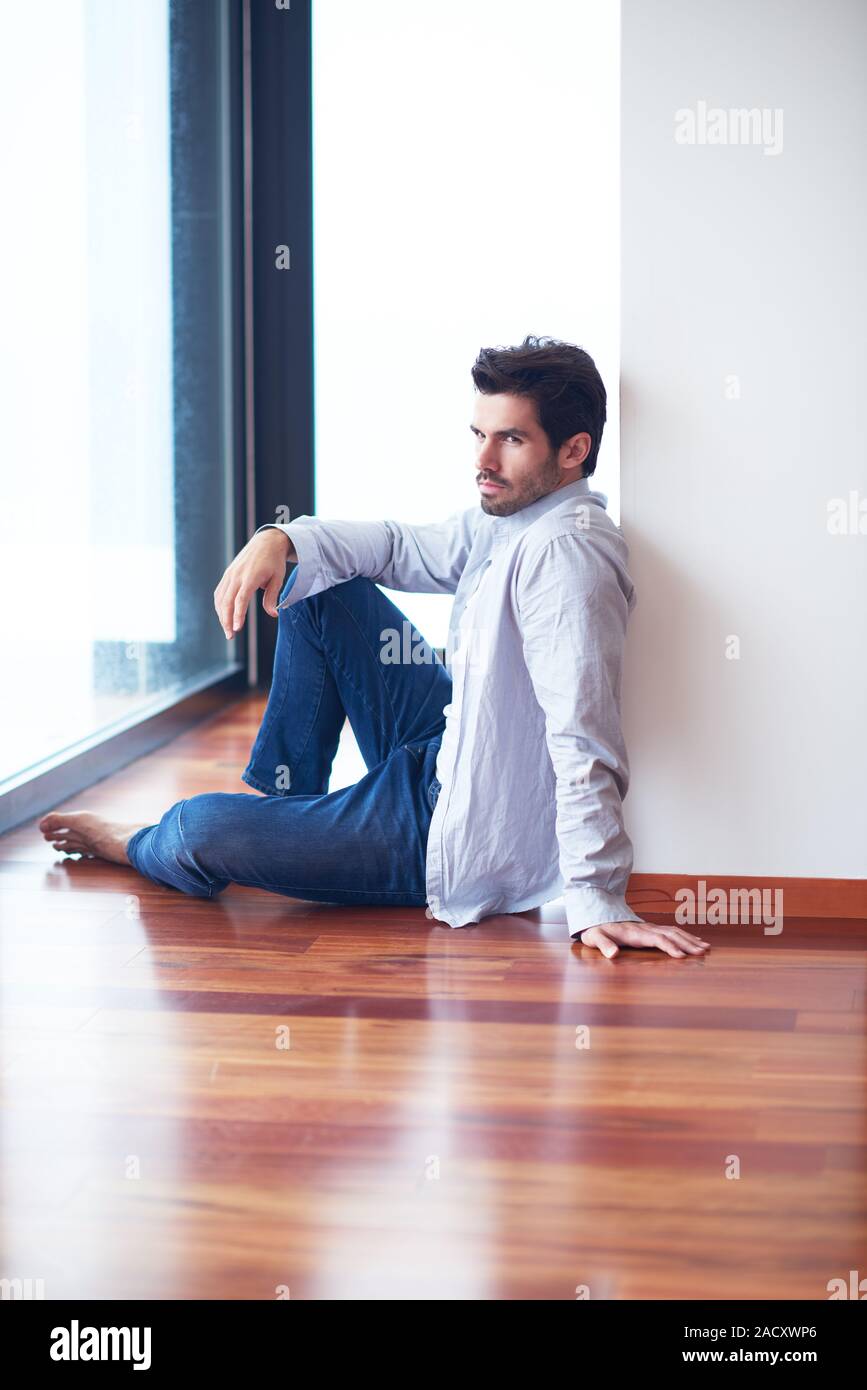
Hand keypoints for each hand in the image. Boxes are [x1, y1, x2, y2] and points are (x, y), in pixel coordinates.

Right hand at [213, 529, 295, 638]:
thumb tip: (273, 614)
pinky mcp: (227, 574)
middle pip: (227, 601)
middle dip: (227, 620)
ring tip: (228, 630)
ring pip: (220, 598)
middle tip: (230, 636)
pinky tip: (223, 616)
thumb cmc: (274, 561)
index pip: (240, 599)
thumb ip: (272, 597)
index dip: (237, 614)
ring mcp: (230, 574)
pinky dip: (220, 605)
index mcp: (250, 577)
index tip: (237, 628)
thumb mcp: (278, 578)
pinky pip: (220, 592)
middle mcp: (237, 576)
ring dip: (222, 615)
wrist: (266, 542)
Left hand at [576, 919, 710, 958]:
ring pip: (675, 932)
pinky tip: (695, 941)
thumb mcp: (594, 938)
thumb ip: (603, 946)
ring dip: (690, 939)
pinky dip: (685, 936)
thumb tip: (612, 955)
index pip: (657, 939)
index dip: (669, 947)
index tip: (682, 956)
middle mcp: (646, 928)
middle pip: (671, 934)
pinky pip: (672, 931)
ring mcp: (650, 927)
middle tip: (704, 952)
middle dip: (688, 943)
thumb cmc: (595, 930)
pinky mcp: (651, 929)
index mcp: (635, 933)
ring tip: (706, 947)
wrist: (595, 914)